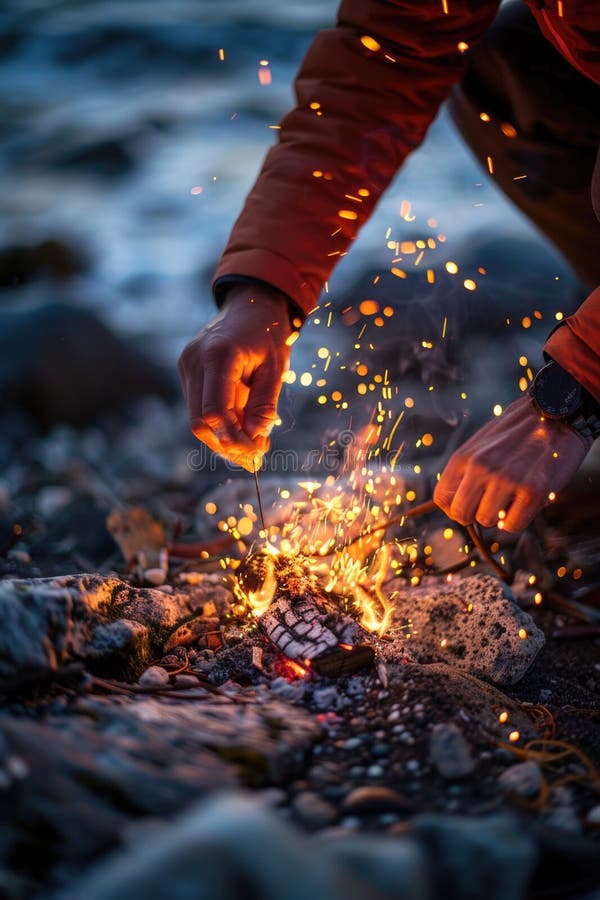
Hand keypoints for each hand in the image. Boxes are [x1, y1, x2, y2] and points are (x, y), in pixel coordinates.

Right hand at [178, 284, 293, 471]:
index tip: (256, 454)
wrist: (251, 302)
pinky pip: (198, 407)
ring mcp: (186, 364)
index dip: (233, 439)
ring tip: (253, 447)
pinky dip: (219, 423)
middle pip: (200, 421)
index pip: (214, 412)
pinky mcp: (186, 370)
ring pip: (196, 418)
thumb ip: (265, 404)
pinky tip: (242, 428)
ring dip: (224, 438)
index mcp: (218, 355)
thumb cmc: (268, 333)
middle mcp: (194, 360)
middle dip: (227, 445)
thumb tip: (256, 438)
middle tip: (254, 459)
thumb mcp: (275, 367)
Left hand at [433, 396, 591, 531]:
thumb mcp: (481, 444)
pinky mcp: (533, 491)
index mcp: (464, 457)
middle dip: (474, 514)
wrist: (556, 414)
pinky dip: (518, 520)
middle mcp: (480, 468)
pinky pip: (512, 526)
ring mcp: (506, 480)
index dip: (455, 507)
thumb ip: (466, 471)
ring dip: (499, 515)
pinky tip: (525, 502)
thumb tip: (455, 506)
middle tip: (491, 504)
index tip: (470, 504)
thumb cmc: (517, 433)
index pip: (441, 499)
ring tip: (512, 496)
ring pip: (487, 521)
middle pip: (461, 515)